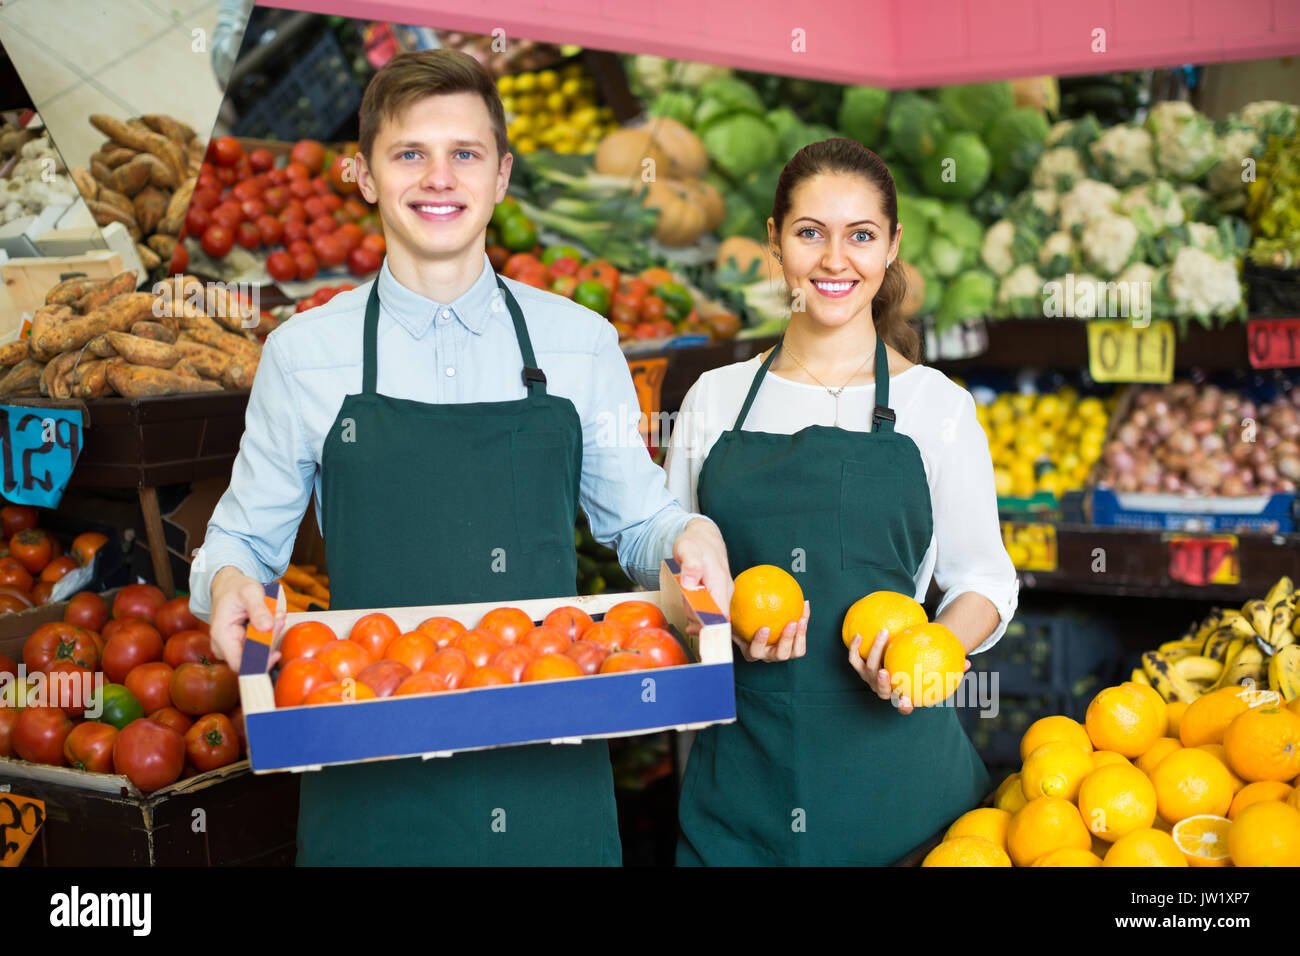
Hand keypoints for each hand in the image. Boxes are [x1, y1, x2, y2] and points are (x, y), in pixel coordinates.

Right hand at [208, 565, 285, 671]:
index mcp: (221, 635)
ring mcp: (231, 646)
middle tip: (279, 619)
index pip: (239, 664)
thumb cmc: (235, 588)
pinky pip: (258, 645)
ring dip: (271, 636)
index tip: (275, 653)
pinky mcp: (240, 643)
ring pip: (257, 651)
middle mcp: (223, 645)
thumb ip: (258, 609)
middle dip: (270, 640)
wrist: (228, 586)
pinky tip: (272, 620)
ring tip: (276, 616)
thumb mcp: (249, 592)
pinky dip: (268, 634)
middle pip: (252, 657)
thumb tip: (267, 627)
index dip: (258, 664)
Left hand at [673, 518, 732, 617]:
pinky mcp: (719, 595)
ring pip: (713, 616)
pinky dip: (699, 615)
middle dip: (698, 620)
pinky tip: (689, 611)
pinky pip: (711, 612)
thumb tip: (690, 583)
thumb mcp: (687, 550)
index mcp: (720, 582)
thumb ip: (690, 565)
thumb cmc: (695, 543)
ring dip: (696, 615)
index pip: (721, 614)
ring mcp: (723, 593)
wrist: (703, 537)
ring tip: (686, 598)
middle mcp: (725, 590)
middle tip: (684, 604)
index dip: (709, 626)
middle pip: (716, 619)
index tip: (693, 628)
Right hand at [734, 601, 809, 662]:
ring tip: (802, 618)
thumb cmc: (740, 619)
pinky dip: (805, 619)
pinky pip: (802, 635)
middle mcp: (768, 655)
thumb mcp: (732, 617)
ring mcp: (782, 652)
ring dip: (801, 635)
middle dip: (787, 640)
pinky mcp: (794, 646)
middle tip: (791, 623)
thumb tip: (723, 603)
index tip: (764, 628)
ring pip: (796, 651)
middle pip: (780, 655)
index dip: (760, 642)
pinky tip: (805, 603)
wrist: (756, 621)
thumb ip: (727, 613)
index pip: (755, 651)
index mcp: (752, 652)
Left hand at [848, 632, 974, 713]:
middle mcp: (884, 690)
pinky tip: (860, 634)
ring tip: (883, 636)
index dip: (903, 706)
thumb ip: (951, 669)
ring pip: (867, 670)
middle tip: (886, 671)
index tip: (907, 700)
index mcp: (901, 696)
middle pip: (881, 689)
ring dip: (873, 654)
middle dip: (882, 683)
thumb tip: (968, 663)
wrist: (898, 664)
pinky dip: (855, 648)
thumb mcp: (936, 671)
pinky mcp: (861, 667)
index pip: (903, 707)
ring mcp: (870, 679)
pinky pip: (855, 658)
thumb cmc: (921, 670)